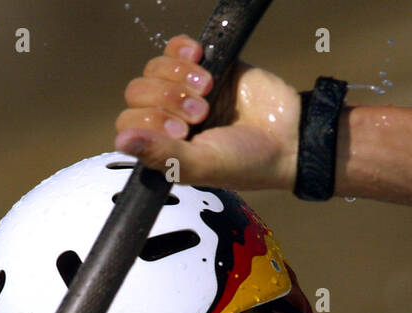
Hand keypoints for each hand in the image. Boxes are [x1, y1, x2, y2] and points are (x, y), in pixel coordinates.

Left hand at [114, 34, 299, 192]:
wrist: (289, 137)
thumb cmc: (247, 162)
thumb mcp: (202, 165)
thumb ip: (161, 155)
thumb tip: (122, 141)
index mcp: (162, 147)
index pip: (128, 124)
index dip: (149, 122)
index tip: (181, 131)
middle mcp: (168, 118)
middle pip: (138, 93)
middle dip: (168, 101)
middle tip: (202, 113)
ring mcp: (184, 90)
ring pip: (154, 69)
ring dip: (179, 77)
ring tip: (209, 91)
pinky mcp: (205, 65)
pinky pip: (174, 48)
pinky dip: (182, 51)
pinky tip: (201, 59)